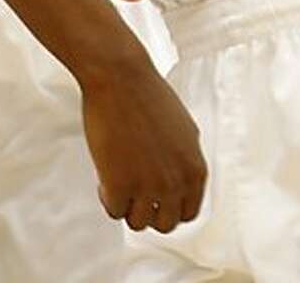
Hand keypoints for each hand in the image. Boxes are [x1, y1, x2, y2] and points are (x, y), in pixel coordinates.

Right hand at [79, 60, 207, 230]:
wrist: (119, 76)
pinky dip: (107, 198)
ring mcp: (147, 187)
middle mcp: (176, 183)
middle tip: (133, 192)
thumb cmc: (146, 93)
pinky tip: (104, 176)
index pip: (188, 213)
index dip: (169, 207)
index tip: (155, 199)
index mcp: (195, 170)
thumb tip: (179, 181)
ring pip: (138, 222)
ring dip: (126, 205)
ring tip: (117, 181)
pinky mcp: (119, 185)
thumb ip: (185, 159)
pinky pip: (114, 211)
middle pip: (165, 224)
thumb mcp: (184, 129)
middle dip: (148, 210)